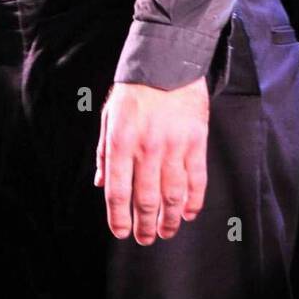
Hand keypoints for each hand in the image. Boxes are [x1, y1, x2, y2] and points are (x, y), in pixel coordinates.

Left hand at [94, 77, 209, 243]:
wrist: (167, 59)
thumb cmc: (133, 89)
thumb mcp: (109, 116)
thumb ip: (105, 152)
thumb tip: (101, 184)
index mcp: (121, 141)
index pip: (118, 191)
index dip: (118, 218)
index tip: (121, 233)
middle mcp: (147, 148)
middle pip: (146, 200)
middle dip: (145, 226)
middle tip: (145, 239)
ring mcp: (174, 146)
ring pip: (173, 196)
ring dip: (169, 219)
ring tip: (166, 232)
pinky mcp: (196, 141)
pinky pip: (197, 180)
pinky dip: (194, 201)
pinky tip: (189, 213)